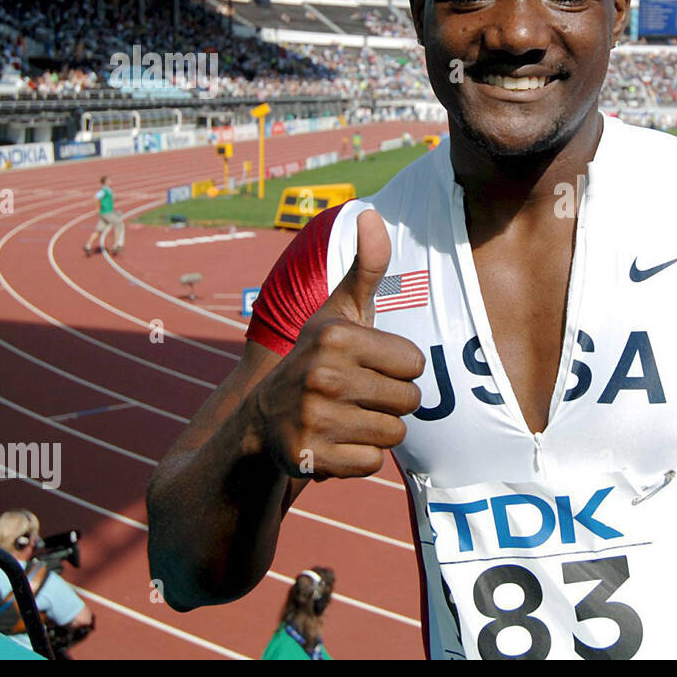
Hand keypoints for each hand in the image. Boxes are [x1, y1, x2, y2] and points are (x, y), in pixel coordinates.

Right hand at [249, 208, 425, 479]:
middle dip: (390, 402)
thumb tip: (371, 212)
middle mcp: (321, 376)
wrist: (261, 420)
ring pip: (395, 435)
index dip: (396, 368)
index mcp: (336, 337)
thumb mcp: (339, 312)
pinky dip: (359, 458)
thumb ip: (366, 267)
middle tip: (354, 397)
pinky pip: (373, 463)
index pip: (415, 364)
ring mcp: (312, 419)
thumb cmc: (318, 359)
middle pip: (410, 401)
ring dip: (376, 430)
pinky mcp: (309, 459)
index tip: (364, 367)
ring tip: (344, 418)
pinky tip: (333, 444)